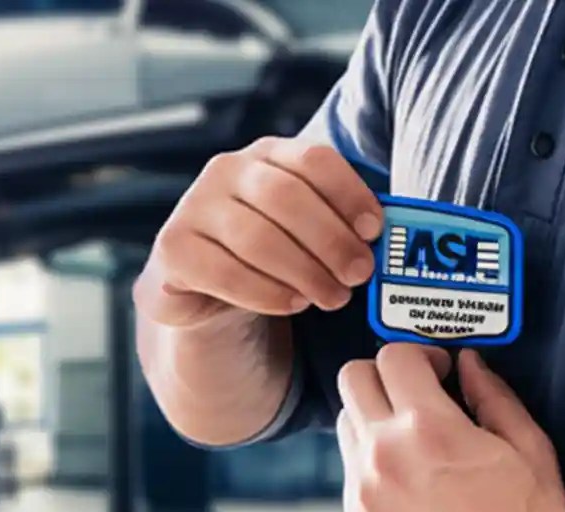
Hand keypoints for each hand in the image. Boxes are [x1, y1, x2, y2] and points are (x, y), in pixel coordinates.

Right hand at [135, 137, 383, 328]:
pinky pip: (225, 272)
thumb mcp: (304, 227)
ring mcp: (192, 207)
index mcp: (265, 154)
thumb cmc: (270, 254)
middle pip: (286, 197)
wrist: (202, 288)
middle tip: (359, 275)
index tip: (375, 231)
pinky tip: (292, 304)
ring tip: (332, 297)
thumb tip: (392, 238)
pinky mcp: (173, 249)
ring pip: (258, 238)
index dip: (350, 194)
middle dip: (331, 240)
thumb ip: (337, 221)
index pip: (313, 159)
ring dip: (305, 273)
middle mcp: (225, 171)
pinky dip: (267, 292)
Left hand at [336, 345, 564, 511]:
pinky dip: (373, 468)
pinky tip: (413, 488)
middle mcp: (383, 457)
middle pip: (351, 379)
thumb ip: (489, 393)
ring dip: (374, 420)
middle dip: (384, 375)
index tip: (439, 371)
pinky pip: (350, 475)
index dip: (420, 354)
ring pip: (346, 426)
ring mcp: (363, 495)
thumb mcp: (526, 442)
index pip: (392, 356)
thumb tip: (466, 361)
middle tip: (417, 393)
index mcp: (427, 428)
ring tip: (416, 443)